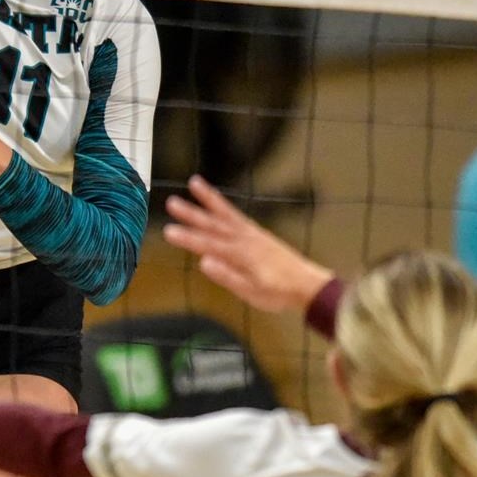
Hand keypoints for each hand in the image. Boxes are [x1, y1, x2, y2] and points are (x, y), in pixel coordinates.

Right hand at [162, 175, 331, 313]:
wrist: (308, 285)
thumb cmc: (279, 293)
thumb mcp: (252, 292)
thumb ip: (228, 276)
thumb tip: (204, 262)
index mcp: (241, 255)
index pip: (209, 245)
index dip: (188, 238)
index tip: (168, 231)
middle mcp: (245, 239)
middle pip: (214, 224)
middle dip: (192, 213)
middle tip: (171, 202)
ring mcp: (252, 234)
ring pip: (226, 213)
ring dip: (209, 199)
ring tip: (194, 183)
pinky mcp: (258, 233)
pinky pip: (237, 215)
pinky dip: (225, 206)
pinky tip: (217, 203)